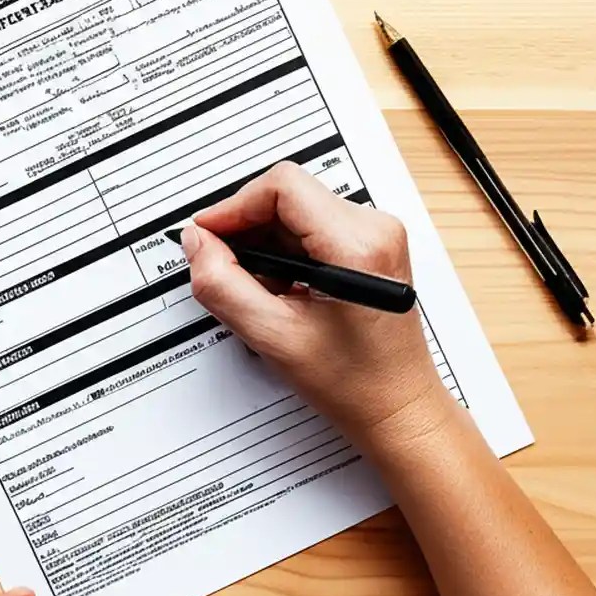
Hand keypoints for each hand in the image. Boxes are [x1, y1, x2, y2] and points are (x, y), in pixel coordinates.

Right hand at [181, 162, 451, 448]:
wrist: (397, 408)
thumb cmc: (356, 383)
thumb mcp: (273, 337)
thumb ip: (223, 285)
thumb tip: (198, 244)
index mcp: (358, 245)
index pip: (281, 187)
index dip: (233, 207)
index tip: (207, 234)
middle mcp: (376, 229)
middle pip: (287, 195)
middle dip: (246, 228)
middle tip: (222, 267)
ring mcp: (377, 236)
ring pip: (296, 211)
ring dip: (264, 243)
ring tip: (257, 290)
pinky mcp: (370, 247)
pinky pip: (311, 228)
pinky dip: (283, 253)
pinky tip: (279, 291)